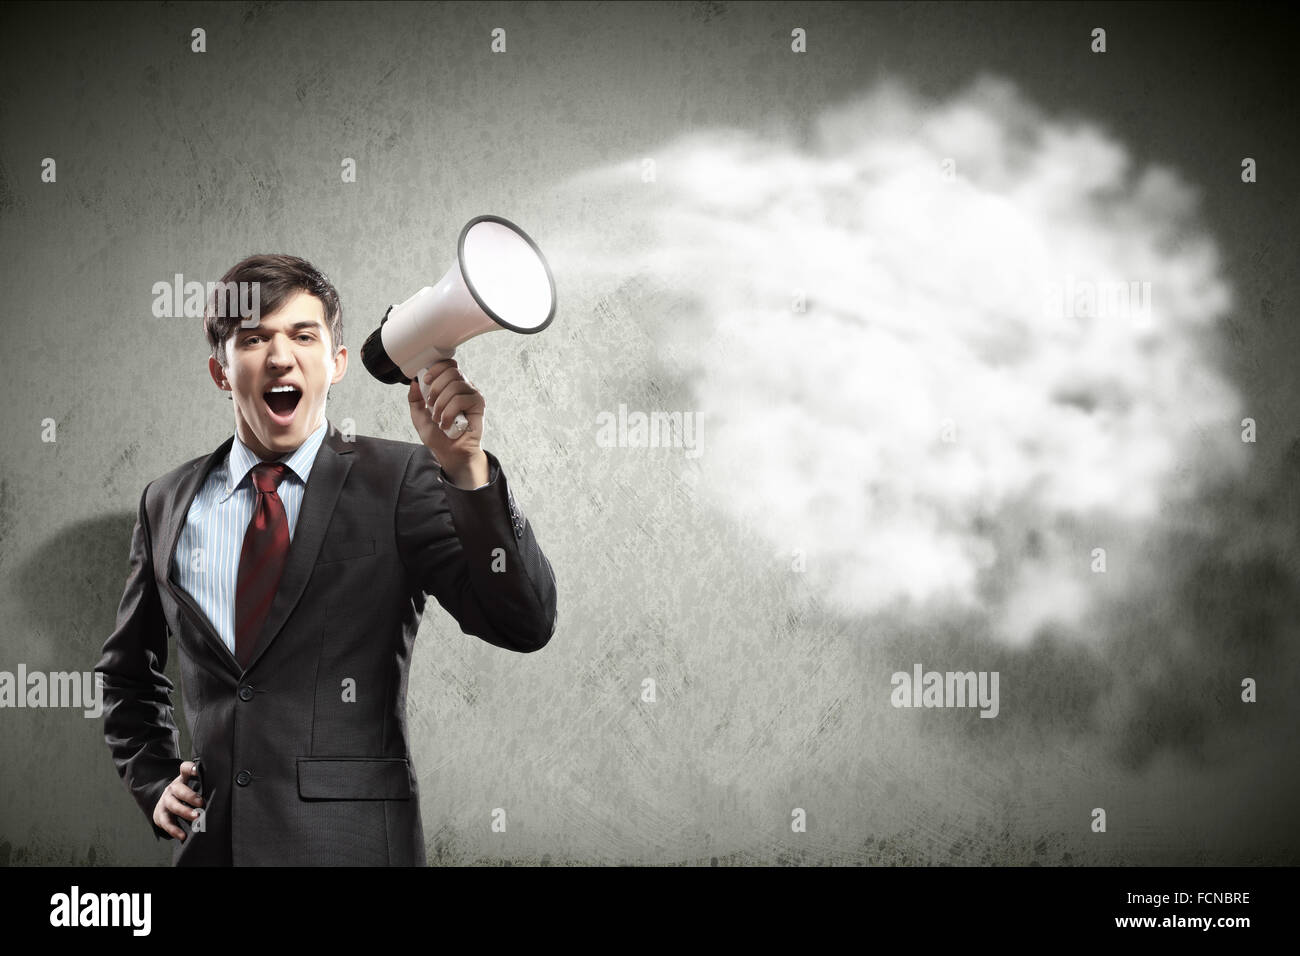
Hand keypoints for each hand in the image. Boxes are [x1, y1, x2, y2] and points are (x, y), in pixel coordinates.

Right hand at [152, 760, 202, 840]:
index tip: (199, 770)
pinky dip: (174, 830)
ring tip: (196, 817)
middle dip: (190, 796)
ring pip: (173, 805)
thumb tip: (226, 789)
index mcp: (182, 779)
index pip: (185, 769)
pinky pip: (167, 823)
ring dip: (185, 811)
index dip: (191, 768)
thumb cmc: (185, 795)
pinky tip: (183, 835)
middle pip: (179, 789)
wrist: (163, 806)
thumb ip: (205, 785)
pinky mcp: (161, 815)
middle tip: (202, 802)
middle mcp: (172, 789)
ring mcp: (165, 801)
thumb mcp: (192, 787)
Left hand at [406, 358, 488, 487]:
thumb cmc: (438, 436)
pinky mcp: (479, 405)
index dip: (436, 368)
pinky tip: (447, 423)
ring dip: (441, 404)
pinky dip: (449, 412)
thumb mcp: (418, 415)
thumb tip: (414, 382)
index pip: (448, 365)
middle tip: (431, 405)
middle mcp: (463, 387)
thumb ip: (414, 399)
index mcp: (450, 385)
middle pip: (451, 371)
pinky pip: (461, 399)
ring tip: (439, 419)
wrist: (450, 453)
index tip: (425, 380)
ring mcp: (472, 395)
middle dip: (435, 388)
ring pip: (455, 385)